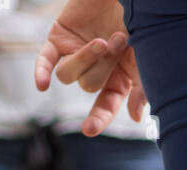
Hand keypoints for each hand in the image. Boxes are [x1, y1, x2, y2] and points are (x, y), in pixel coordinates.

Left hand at [35, 0, 146, 135]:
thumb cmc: (139, 23)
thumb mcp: (145, 60)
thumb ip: (141, 89)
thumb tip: (135, 117)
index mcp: (118, 79)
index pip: (105, 106)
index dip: (97, 118)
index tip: (89, 129)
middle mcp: (96, 70)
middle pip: (88, 86)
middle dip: (103, 66)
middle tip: (119, 41)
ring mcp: (75, 54)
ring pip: (68, 75)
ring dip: (85, 59)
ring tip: (101, 40)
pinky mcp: (58, 38)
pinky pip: (46, 60)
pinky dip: (42, 72)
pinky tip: (42, 85)